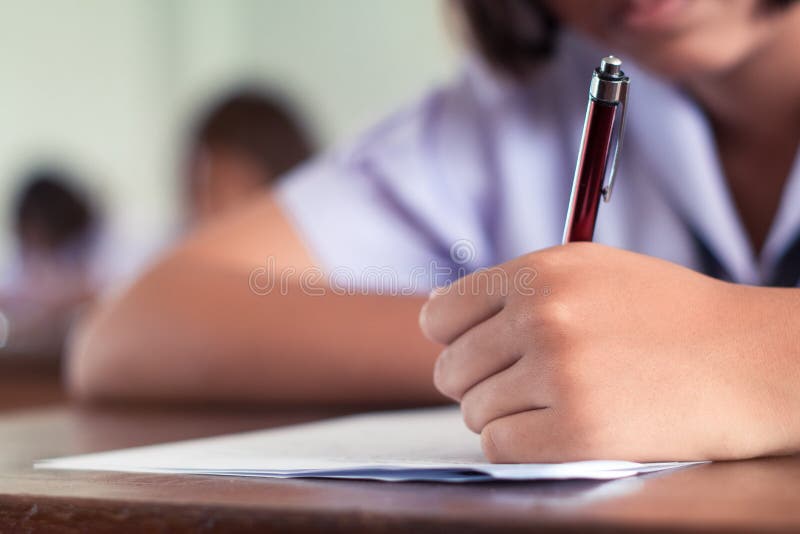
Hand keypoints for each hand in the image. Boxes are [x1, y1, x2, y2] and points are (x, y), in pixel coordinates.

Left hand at [420, 242, 799, 462]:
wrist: (750, 360)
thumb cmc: (668, 316)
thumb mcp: (590, 271)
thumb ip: (513, 287)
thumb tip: (434, 309)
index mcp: (539, 272)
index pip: (439, 315)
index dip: (453, 339)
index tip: (480, 352)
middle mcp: (542, 317)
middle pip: (450, 369)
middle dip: (478, 383)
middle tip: (523, 385)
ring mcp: (559, 373)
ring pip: (474, 411)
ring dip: (504, 416)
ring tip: (554, 404)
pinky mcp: (579, 430)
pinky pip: (499, 446)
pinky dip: (520, 445)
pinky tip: (557, 430)